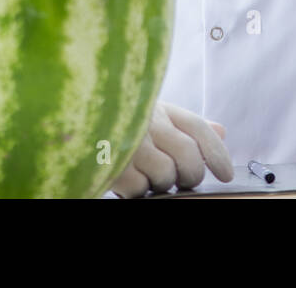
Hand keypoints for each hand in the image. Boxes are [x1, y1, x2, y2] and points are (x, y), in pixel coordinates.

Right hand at [108, 101, 233, 197]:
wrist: (69, 117)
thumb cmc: (116, 118)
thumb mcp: (151, 114)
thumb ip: (184, 124)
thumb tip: (223, 131)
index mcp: (159, 106)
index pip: (198, 129)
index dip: (217, 153)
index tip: (227, 175)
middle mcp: (146, 120)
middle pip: (188, 156)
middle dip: (191, 175)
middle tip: (182, 180)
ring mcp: (129, 141)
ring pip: (166, 175)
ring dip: (160, 182)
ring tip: (145, 173)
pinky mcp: (110, 163)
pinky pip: (140, 189)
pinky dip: (137, 189)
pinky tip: (126, 177)